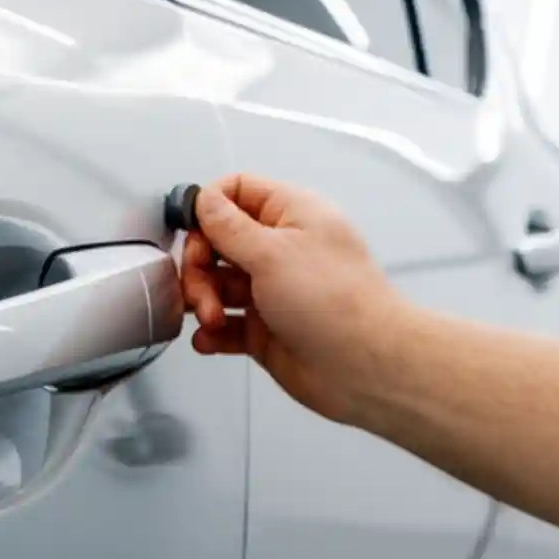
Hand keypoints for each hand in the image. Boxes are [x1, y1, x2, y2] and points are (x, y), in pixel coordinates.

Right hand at [182, 174, 411, 424]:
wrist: (366, 367)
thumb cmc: (337, 304)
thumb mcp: (272, 252)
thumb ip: (228, 226)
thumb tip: (204, 200)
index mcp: (291, 215)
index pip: (236, 191)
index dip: (208, 208)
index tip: (192, 231)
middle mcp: (282, 249)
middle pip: (218, 242)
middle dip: (200, 266)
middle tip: (203, 288)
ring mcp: (273, 290)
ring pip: (218, 285)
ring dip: (204, 301)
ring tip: (214, 319)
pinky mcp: (266, 328)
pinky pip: (226, 324)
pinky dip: (212, 332)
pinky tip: (211, 339)